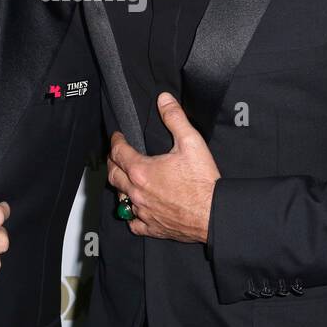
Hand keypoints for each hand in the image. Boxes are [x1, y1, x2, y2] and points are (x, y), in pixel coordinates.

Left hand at [106, 93, 219, 242]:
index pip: (118, 152)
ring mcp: (143, 211)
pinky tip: (135, 209)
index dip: (116, 141)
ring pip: (121, 198)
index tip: (118, 136)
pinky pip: (133, 223)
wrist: (214, 212)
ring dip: (120, 186)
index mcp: (142, 171)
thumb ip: (175, 118)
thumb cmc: (203, 181)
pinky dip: (131, 214)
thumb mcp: (191, 142)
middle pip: (114, 175)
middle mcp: (137, 192)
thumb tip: (163, 99)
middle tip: (116, 155)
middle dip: (113, 162)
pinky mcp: (152, 227)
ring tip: (124, 179)